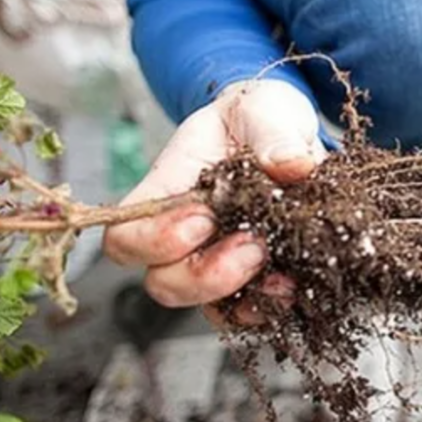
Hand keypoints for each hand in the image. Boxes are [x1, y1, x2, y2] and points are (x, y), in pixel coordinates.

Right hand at [103, 79, 325, 323]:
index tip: (203, 217)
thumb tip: (292, 164)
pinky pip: (250, 311)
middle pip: (163, 283)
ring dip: (241, 299)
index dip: (155, 240)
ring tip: (281, 277)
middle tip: (254, 246)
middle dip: (205, 275)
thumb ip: (273, 135)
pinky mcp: (257, 277)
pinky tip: (296, 289)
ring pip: (207, 307)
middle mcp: (185, 237)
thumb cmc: (257, 118)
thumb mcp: (264, 110)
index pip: (125, 237)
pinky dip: (269, 309)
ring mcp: (219, 262)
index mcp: (167, 192)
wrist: (286, 135)